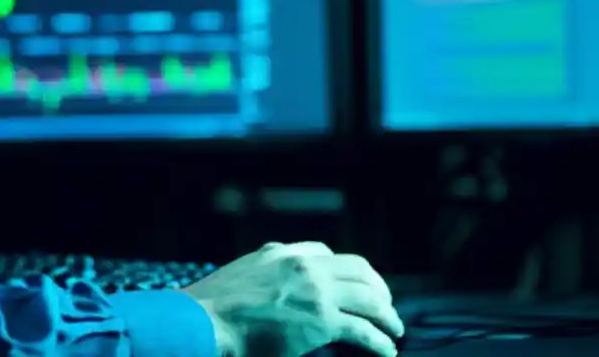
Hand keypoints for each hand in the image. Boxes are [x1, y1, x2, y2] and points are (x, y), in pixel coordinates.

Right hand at [182, 241, 403, 356]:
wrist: (205, 321)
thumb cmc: (213, 308)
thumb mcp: (239, 276)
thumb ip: (262, 275)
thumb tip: (273, 291)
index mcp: (281, 253)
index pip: (324, 251)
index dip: (343, 270)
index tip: (350, 285)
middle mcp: (304, 265)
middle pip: (358, 269)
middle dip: (377, 287)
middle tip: (385, 305)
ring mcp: (315, 291)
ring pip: (369, 297)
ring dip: (387, 315)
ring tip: (394, 329)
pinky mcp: (322, 321)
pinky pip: (364, 330)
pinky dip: (380, 341)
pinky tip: (386, 350)